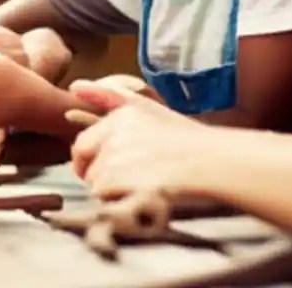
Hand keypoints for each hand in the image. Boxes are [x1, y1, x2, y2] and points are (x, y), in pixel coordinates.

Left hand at [69, 83, 210, 199]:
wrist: (216, 164)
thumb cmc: (190, 142)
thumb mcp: (150, 110)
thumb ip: (110, 97)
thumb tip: (74, 86)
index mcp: (118, 116)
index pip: (83, 145)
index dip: (93, 162)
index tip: (113, 171)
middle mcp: (112, 134)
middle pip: (87, 168)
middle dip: (103, 178)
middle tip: (134, 181)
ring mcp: (113, 157)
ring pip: (96, 186)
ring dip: (113, 193)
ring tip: (145, 187)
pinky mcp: (117, 181)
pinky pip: (104, 201)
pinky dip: (119, 204)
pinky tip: (142, 196)